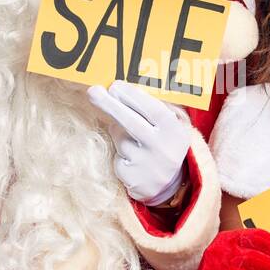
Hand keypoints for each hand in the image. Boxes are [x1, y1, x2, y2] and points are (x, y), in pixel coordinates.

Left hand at [87, 80, 191, 205]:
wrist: (166, 184)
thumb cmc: (164, 144)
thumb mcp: (171, 126)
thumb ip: (155, 108)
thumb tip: (123, 88)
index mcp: (175, 132)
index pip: (153, 110)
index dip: (132, 96)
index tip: (115, 85)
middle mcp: (163, 148)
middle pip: (131, 122)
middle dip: (110, 104)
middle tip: (93, 91)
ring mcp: (146, 165)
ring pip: (120, 137)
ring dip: (117, 131)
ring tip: (131, 137)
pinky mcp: (131, 177)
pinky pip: (116, 155)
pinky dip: (118, 151)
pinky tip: (130, 156)